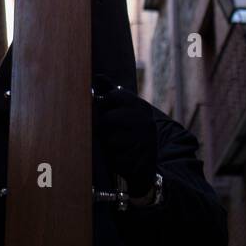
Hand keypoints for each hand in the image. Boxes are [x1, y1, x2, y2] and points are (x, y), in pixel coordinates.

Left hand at [93, 78, 158, 197]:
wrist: (146, 169)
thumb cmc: (129, 136)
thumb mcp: (124, 113)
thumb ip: (111, 94)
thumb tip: (98, 76)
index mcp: (141, 107)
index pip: (114, 96)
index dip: (103, 104)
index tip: (104, 112)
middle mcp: (146, 121)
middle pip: (108, 119)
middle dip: (103, 128)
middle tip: (108, 134)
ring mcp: (145, 142)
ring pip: (109, 140)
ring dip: (107, 146)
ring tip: (115, 148)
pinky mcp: (139, 161)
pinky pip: (113, 158)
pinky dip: (112, 160)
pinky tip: (120, 159)